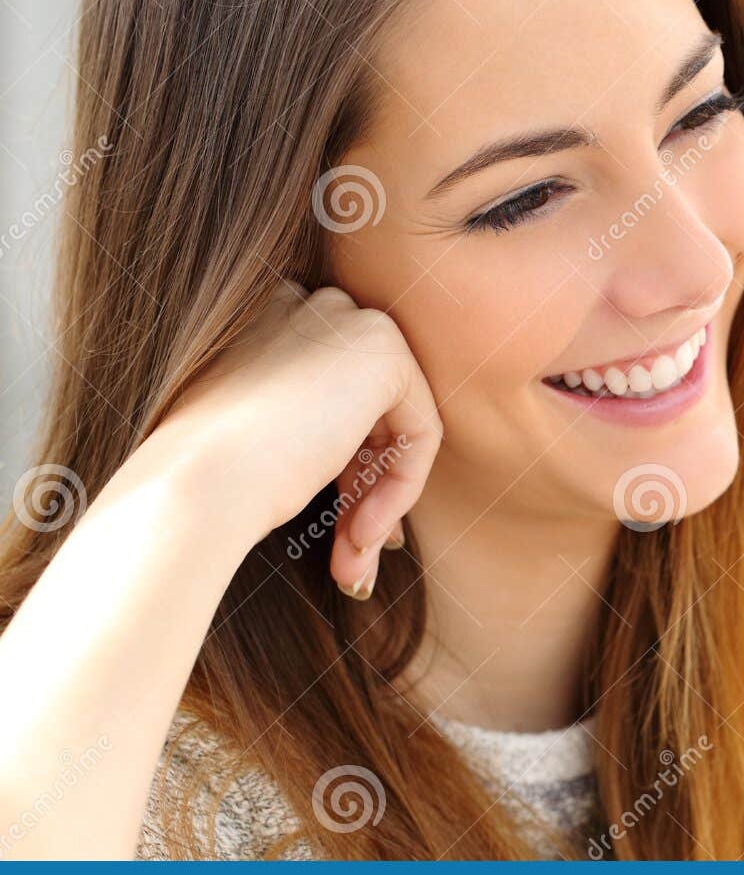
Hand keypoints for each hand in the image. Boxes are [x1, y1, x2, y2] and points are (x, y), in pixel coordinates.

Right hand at [154, 281, 441, 598]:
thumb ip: (314, 436)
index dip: (343, 472)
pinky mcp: (384, 351)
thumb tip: (371, 479)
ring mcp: (347, 322)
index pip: (332, 401)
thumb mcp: (260, 446)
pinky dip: (400, 489)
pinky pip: (420, 432)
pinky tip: (360, 535)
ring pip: (396, 428)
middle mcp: (308, 308)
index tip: (336, 531)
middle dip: (364, 493)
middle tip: (348, 558)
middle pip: (369, 415)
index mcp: (265, 320)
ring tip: (351, 566)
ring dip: (378, 504)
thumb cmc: (204, 481)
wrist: (193, 485)